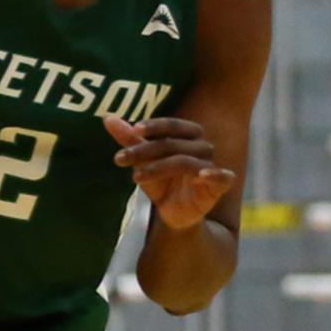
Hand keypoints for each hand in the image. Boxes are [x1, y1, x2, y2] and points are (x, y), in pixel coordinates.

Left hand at [103, 115, 237, 230]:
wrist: (172, 213)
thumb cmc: (160, 181)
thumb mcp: (142, 161)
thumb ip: (129, 139)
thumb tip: (108, 118)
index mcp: (188, 136)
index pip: (172, 125)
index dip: (155, 126)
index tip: (134, 129)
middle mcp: (202, 148)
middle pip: (173, 144)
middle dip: (144, 150)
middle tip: (119, 158)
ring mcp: (211, 166)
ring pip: (184, 161)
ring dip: (158, 167)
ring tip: (135, 177)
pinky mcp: (219, 186)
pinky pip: (222, 177)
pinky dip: (214, 175)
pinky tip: (202, 175)